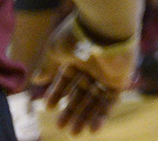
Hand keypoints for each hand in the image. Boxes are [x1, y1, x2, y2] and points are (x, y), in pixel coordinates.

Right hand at [30, 13, 135, 133]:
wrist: (106, 26)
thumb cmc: (78, 35)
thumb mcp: (56, 50)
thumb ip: (48, 66)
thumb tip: (37, 79)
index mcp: (78, 55)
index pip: (67, 79)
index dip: (58, 93)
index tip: (48, 107)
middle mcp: (94, 65)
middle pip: (81, 92)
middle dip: (71, 109)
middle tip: (60, 126)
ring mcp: (108, 72)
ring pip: (95, 99)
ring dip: (85, 116)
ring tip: (73, 132)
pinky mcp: (121, 79)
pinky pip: (111, 100)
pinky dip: (102, 114)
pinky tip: (92, 129)